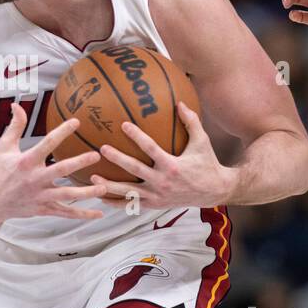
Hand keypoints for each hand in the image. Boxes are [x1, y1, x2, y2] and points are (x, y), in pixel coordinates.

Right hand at [0, 103, 107, 220]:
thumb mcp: (3, 147)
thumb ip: (14, 126)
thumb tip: (16, 105)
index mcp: (26, 161)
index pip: (48, 143)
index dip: (63, 131)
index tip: (77, 122)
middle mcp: (35, 179)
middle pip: (60, 170)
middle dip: (79, 163)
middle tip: (96, 156)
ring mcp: (40, 196)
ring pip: (67, 195)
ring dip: (86, 192)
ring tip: (104, 186)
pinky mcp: (43, 209)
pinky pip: (65, 213)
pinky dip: (82, 215)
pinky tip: (98, 213)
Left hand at [89, 103, 235, 208]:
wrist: (214, 191)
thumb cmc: (207, 163)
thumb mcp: (203, 142)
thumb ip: (191, 121)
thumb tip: (179, 102)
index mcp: (172, 165)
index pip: (151, 148)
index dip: (137, 136)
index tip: (123, 124)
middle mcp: (163, 182)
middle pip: (135, 169)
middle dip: (118, 159)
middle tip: (102, 149)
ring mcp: (157, 196)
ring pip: (129, 192)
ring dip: (110, 186)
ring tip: (93, 178)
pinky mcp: (154, 205)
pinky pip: (132, 204)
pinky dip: (116, 202)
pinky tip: (101, 197)